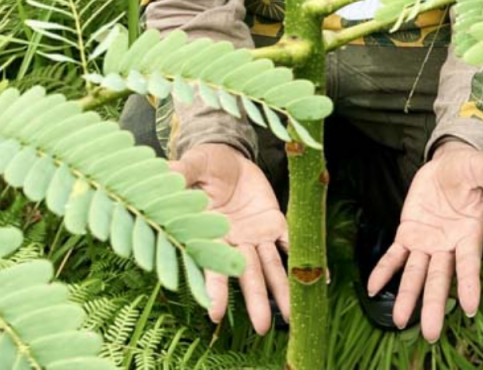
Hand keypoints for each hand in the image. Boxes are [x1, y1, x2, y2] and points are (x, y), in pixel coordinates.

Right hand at [170, 143, 290, 333]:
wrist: (229, 155)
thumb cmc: (206, 163)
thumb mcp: (194, 165)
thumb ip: (182, 173)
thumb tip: (165, 175)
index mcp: (210, 231)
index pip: (211, 264)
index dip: (214, 288)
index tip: (215, 313)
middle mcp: (234, 241)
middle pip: (247, 274)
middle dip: (255, 300)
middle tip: (262, 327)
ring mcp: (256, 234)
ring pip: (271, 267)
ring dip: (281, 292)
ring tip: (292, 316)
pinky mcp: (275, 222)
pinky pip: (291, 243)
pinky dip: (304, 260)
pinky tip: (318, 279)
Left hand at [366, 141, 482, 340]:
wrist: (447, 166)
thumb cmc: (469, 171)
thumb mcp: (480, 170)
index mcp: (470, 234)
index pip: (469, 263)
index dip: (470, 283)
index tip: (472, 308)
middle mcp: (449, 245)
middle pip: (440, 279)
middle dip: (434, 306)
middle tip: (431, 334)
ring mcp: (428, 242)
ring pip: (416, 274)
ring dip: (407, 297)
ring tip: (399, 321)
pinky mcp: (409, 234)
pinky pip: (395, 256)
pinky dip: (383, 270)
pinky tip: (371, 287)